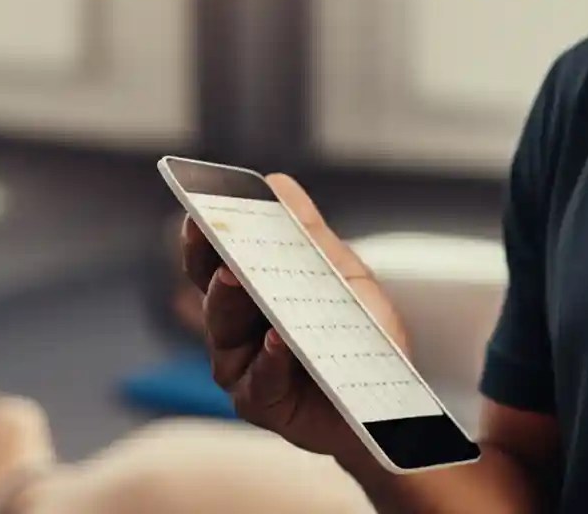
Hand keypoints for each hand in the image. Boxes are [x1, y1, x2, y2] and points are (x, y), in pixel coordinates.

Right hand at [179, 174, 407, 456]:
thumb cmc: (362, 339)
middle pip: (213, 293)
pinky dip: (268, 359)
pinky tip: (278, 340)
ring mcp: (245, 367)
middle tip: (210, 234)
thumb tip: (277, 184)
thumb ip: (309, 237)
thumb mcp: (344, 278)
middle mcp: (240, 330)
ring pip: (225, 333)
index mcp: (255, 294)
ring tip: (238, 277)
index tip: (198, 209)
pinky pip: (258, 380)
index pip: (218, 261)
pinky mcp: (260, 403)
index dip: (204, 236)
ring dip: (229, 303)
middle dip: (209, 262)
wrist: (390, 404)